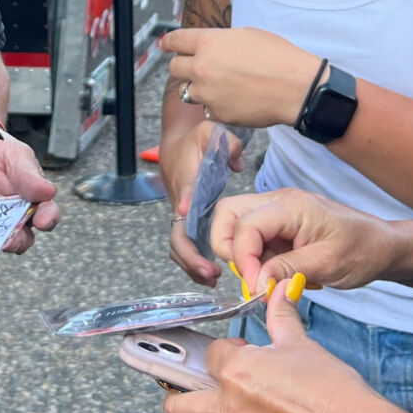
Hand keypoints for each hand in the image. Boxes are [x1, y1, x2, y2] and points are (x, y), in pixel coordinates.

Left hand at [0, 127, 61, 253]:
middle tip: (11, 238)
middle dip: (18, 241)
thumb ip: (29, 176)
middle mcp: (12, 217)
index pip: (47, 214)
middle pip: (22, 238)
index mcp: (31, 199)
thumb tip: (49, 192)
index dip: (48, 219)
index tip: (42, 220)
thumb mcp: (15, 156)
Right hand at [159, 121, 242, 285]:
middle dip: (191, 255)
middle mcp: (181, 203)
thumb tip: (237, 164)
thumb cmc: (196, 141)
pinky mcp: (187, 223)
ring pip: (179, 247)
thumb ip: (227, 144)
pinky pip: (186, 248)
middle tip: (211, 271)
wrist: (175, 147)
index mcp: (188, 181)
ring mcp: (181, 215)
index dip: (186, 205)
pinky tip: (211, 276)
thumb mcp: (210, 132)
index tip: (188, 215)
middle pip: (178, 235)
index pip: (184, 195)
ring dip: (192, 265)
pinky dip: (194, 264)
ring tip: (213, 279)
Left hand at [160, 27, 318, 129]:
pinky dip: (215, 105)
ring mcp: (207, 93)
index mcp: (208, 42)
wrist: (296, 88)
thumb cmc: (278, 57)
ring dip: (198, 88)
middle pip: (175, 68)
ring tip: (219, 86)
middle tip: (197, 67)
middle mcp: (202, 67)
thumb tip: (208, 45)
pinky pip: (207, 108)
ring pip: (188, 91)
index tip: (165, 44)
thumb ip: (220, 40)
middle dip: (184, 66)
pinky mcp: (217, 113)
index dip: (169, 42)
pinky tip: (233, 100)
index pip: (176, 40)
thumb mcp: (246, 35)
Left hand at [162, 284, 381, 412]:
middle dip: (182, 397)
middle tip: (201, 392)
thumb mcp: (302, 345)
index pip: (208, 356)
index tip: (238, 354)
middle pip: (176, 407)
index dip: (223, 352)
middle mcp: (227, 409)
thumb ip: (282, 319)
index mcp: (235, 373)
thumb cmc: (331, 391)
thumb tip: (278, 292)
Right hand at [211, 188, 401, 294]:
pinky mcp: (280, 226)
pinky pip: (253, 239)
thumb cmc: (363, 250)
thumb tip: (255, 282)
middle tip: (250, 275)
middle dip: (229, 247)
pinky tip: (279, 272)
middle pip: (228, 214)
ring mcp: (278, 213)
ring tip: (270, 275)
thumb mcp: (327, 264)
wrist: (383, 247)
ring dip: (244, 256)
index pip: (245, 225)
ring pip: (236, 226)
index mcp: (291, 206)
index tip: (256, 287)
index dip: (243, 258)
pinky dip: (256, 259)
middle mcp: (279, 202)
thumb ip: (287, 269)